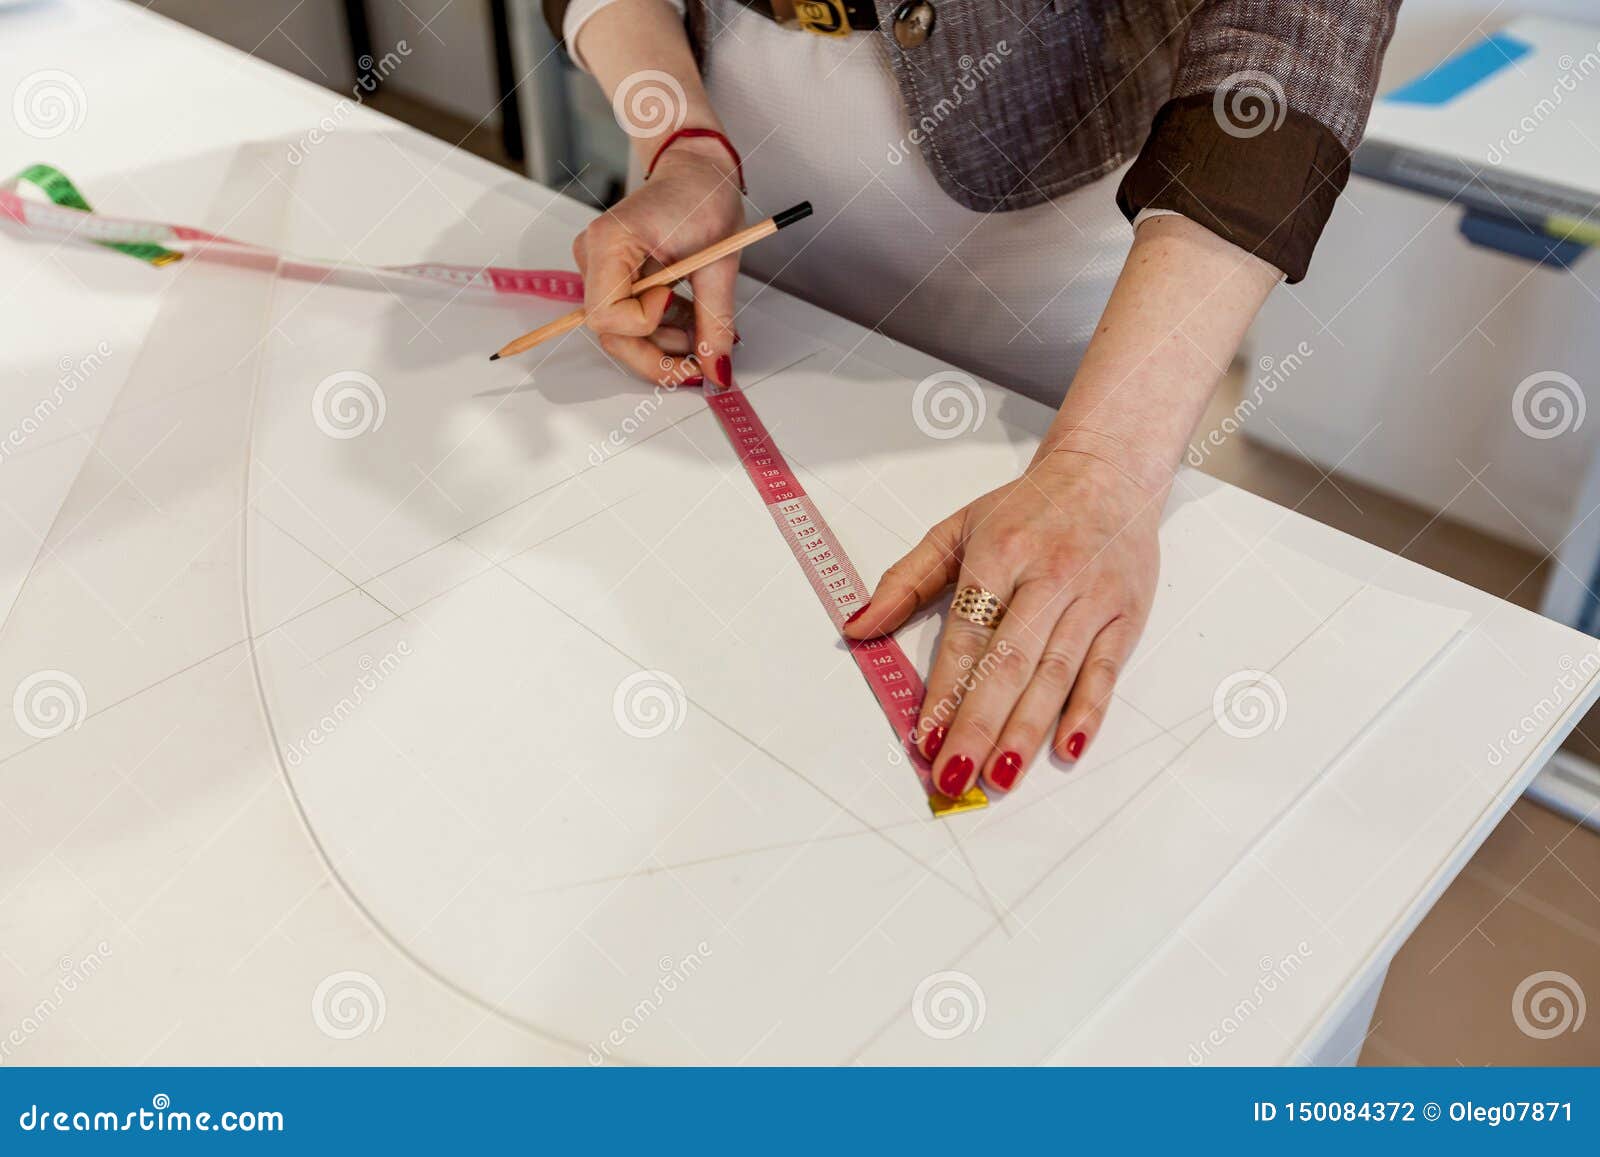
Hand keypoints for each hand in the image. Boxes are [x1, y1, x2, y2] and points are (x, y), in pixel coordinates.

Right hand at [571, 137, 744, 390]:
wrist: (696, 169)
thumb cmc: (703, 197)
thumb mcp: (718, 263)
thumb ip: (714, 321)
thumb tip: (716, 370)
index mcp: (610, 242)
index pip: (607, 315)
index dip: (645, 324)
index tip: (676, 300)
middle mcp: (593, 256)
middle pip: (610, 332)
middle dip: (655, 355)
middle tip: (697, 363)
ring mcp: (598, 267)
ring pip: (620, 332)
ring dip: (662, 343)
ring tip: (700, 332)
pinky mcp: (611, 275)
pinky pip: (627, 317)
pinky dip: (659, 327)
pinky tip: (686, 318)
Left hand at [843, 445, 1165, 796]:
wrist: (1108, 471)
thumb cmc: (1029, 508)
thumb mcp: (957, 529)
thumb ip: (905, 580)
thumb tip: (858, 625)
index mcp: (1000, 555)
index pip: (967, 635)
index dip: (945, 691)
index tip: (925, 739)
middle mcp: (1047, 578)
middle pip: (1009, 663)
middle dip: (979, 726)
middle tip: (956, 777)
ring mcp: (1091, 598)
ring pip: (1055, 676)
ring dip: (1027, 732)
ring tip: (999, 777)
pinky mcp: (1127, 615)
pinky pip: (1106, 671)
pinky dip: (1088, 713)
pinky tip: (1067, 749)